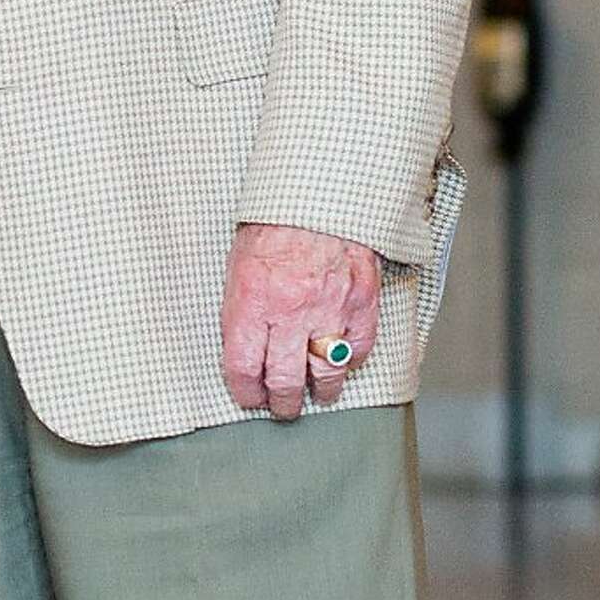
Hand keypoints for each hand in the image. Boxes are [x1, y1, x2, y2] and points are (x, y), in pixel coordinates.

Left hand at [219, 223, 380, 421]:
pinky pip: (359, 349)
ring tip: (316, 394)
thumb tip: (243, 353)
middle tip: (282, 406)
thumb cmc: (272, 226)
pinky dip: (350, 361)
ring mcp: (330, 309)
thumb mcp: (238, 267)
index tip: (249, 396)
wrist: (317, 192)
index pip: (244, 368)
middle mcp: (291, 312)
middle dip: (281, 402)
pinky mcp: (361, 302)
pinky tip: (341, 362)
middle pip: (285, 380)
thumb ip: (242, 313)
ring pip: (326, 373)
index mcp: (252, 302)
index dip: (245, 392)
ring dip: (320, 391)